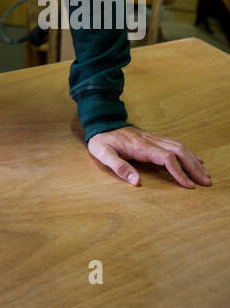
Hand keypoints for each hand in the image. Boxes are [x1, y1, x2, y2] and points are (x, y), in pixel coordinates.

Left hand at [87, 125, 211, 188]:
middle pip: (179, 151)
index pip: (166, 158)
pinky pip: (175, 144)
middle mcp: (151, 140)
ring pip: (180, 146)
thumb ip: (118, 167)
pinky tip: (196, 160)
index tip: (188, 185)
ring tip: (205, 174)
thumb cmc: (101, 140)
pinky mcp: (153, 138)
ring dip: (194, 160)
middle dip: (194, 167)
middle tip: (206, 182)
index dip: (179, 172)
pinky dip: (188, 153)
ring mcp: (153, 138)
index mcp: (141, 146)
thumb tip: (136, 181)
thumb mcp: (103, 153)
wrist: (101, 122)